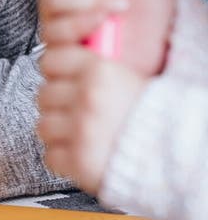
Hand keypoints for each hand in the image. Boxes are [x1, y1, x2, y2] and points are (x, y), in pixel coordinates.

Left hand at [38, 45, 145, 193]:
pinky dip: (62, 157)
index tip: (59, 79)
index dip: (54, 71)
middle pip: (44, 94)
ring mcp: (80, 129)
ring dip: (57, 132)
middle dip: (56, 104)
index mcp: (99, 71)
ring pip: (43, 126)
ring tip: (76, 135)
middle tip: (71, 111)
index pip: (52, 59)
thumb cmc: (153, 116)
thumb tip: (63, 65)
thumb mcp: (126, 77)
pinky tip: (78, 153)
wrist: (175, 152)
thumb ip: (92, 70)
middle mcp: (87, 97)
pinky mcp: (78, 160)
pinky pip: (50, 155)